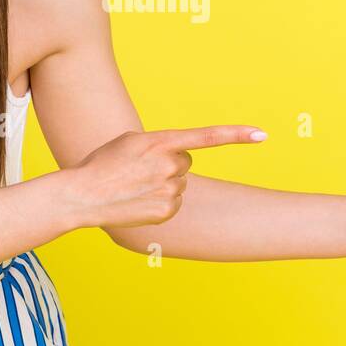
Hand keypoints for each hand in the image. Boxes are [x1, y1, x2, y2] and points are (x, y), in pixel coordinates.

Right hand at [63, 126, 267, 229]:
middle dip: (169, 163)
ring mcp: (170, 189)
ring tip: (135, 185)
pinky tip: (139, 201)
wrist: (83, 195)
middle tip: (141, 169)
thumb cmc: (103, 163)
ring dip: (163, 182)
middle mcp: (169, 165)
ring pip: (180, 182)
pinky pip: (175, 201)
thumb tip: (180, 157)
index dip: (236, 135)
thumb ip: (158, 144)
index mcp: (160, 142)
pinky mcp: (168, 210)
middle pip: (185, 161)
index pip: (207, 136)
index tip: (262, 134)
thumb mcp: (130, 142)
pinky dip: (161, 201)